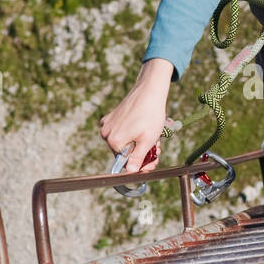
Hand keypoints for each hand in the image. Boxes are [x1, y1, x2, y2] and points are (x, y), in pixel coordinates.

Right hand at [99, 58, 172, 172]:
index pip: (125, 162)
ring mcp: (107, 124)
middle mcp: (106, 134)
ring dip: (138, 143)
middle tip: (156, 146)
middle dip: (141, 152)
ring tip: (151, 135)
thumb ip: (137, 159)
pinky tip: (142, 127)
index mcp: (114, 142)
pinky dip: (132, 133)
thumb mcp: (147, 141)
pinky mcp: (111, 117)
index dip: (141, 163)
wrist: (149, 91)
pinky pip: (121, 132)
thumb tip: (130, 172)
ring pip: (124, 142)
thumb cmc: (150, 115)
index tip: (153, 158)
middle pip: (124, 153)